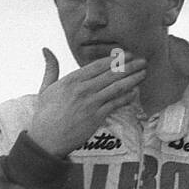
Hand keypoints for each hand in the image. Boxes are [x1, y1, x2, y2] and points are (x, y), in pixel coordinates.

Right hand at [26, 48, 145, 156]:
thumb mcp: (45, 88)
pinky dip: (127, 97)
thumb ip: (50, 67)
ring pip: (117, 87)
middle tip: (142, 61)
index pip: (98, 65)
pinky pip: (116, 104)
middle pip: (111, 74)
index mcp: (71, 80)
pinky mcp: (96, 117)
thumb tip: (46, 49)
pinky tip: (135, 92)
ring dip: (133, 79)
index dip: (115, 59)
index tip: (127, 54)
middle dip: (130, 66)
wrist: (46, 139)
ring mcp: (91, 103)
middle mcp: (83, 89)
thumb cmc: (44, 114)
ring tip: (144, 73)